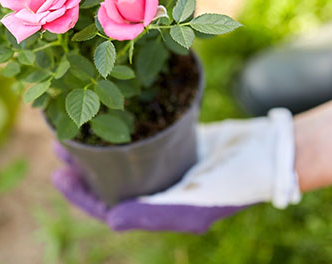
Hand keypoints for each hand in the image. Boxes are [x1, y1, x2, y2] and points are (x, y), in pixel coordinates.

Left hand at [52, 108, 300, 233]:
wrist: (273, 153)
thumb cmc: (236, 183)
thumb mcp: (196, 203)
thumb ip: (154, 212)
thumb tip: (110, 221)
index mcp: (161, 211)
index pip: (109, 207)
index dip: (81, 194)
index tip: (58, 172)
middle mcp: (163, 190)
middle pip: (112, 180)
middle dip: (85, 164)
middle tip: (60, 142)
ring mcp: (172, 166)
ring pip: (125, 157)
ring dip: (101, 144)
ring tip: (78, 125)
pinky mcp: (183, 142)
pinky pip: (147, 138)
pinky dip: (128, 129)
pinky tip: (113, 111)